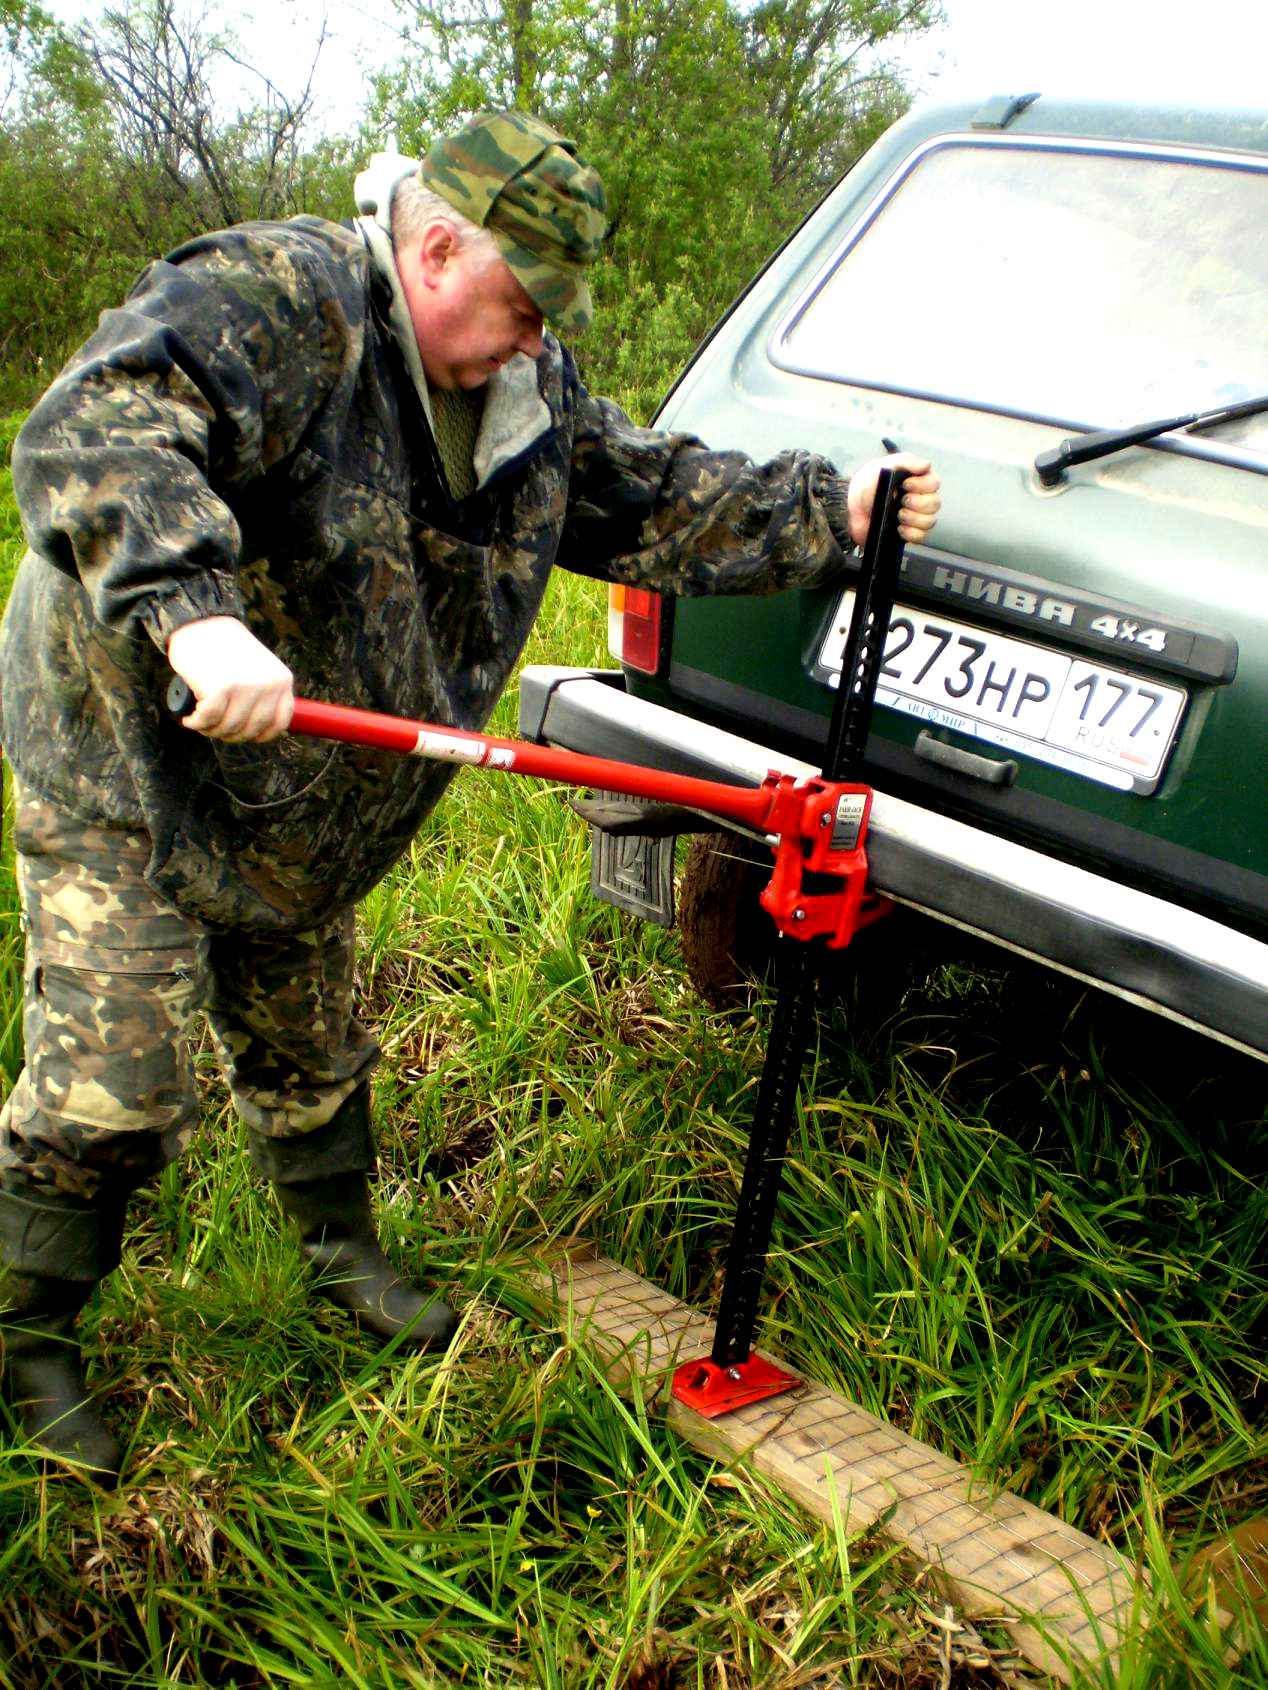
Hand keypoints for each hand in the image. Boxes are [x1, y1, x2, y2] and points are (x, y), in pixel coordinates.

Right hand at [167, 616, 293, 741]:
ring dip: (210, 730)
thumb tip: (260, 730)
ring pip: (228, 728)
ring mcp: (245, 687)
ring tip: (200, 720)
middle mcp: (269, 685)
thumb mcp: (259, 669)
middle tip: (214, 727)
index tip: (245, 734)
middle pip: (251, 730)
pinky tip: (190, 718)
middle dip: (230, 734)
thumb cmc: (226, 648)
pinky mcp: (220, 688)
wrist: (201, 622)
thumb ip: (264, 694)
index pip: (279, 723)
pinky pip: (208, 720)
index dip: (260, 735)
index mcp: (282, 680)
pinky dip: (196, 723)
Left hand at [845, 454, 941, 546]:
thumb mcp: (881, 466)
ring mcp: (914, 516)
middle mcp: (919, 498)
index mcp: (916, 480)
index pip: (934, 483)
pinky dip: (912, 533)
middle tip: (901, 502)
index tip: (906, 485)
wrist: (849, 509)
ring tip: (898, 515)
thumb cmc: (865, 486)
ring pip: (930, 521)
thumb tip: (926, 464)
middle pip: (935, 503)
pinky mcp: (908, 532)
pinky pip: (921, 536)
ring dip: (914, 519)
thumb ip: (905, 462)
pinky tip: (899, 528)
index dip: (923, 485)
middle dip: (918, 504)